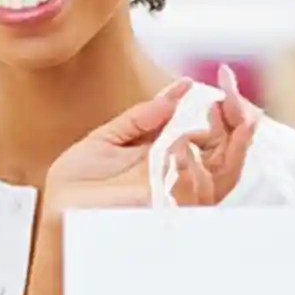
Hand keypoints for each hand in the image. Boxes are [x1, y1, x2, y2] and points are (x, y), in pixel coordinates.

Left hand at [43, 69, 259, 221]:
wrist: (55, 211)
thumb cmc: (77, 185)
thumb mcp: (109, 138)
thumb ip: (143, 116)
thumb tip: (179, 89)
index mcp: (169, 162)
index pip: (214, 139)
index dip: (228, 112)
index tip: (226, 82)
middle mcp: (179, 182)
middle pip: (229, 156)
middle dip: (239, 123)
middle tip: (233, 94)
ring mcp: (176, 199)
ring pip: (223, 176)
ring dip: (224, 141)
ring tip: (215, 109)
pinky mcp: (164, 212)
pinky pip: (194, 194)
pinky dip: (192, 169)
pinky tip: (181, 146)